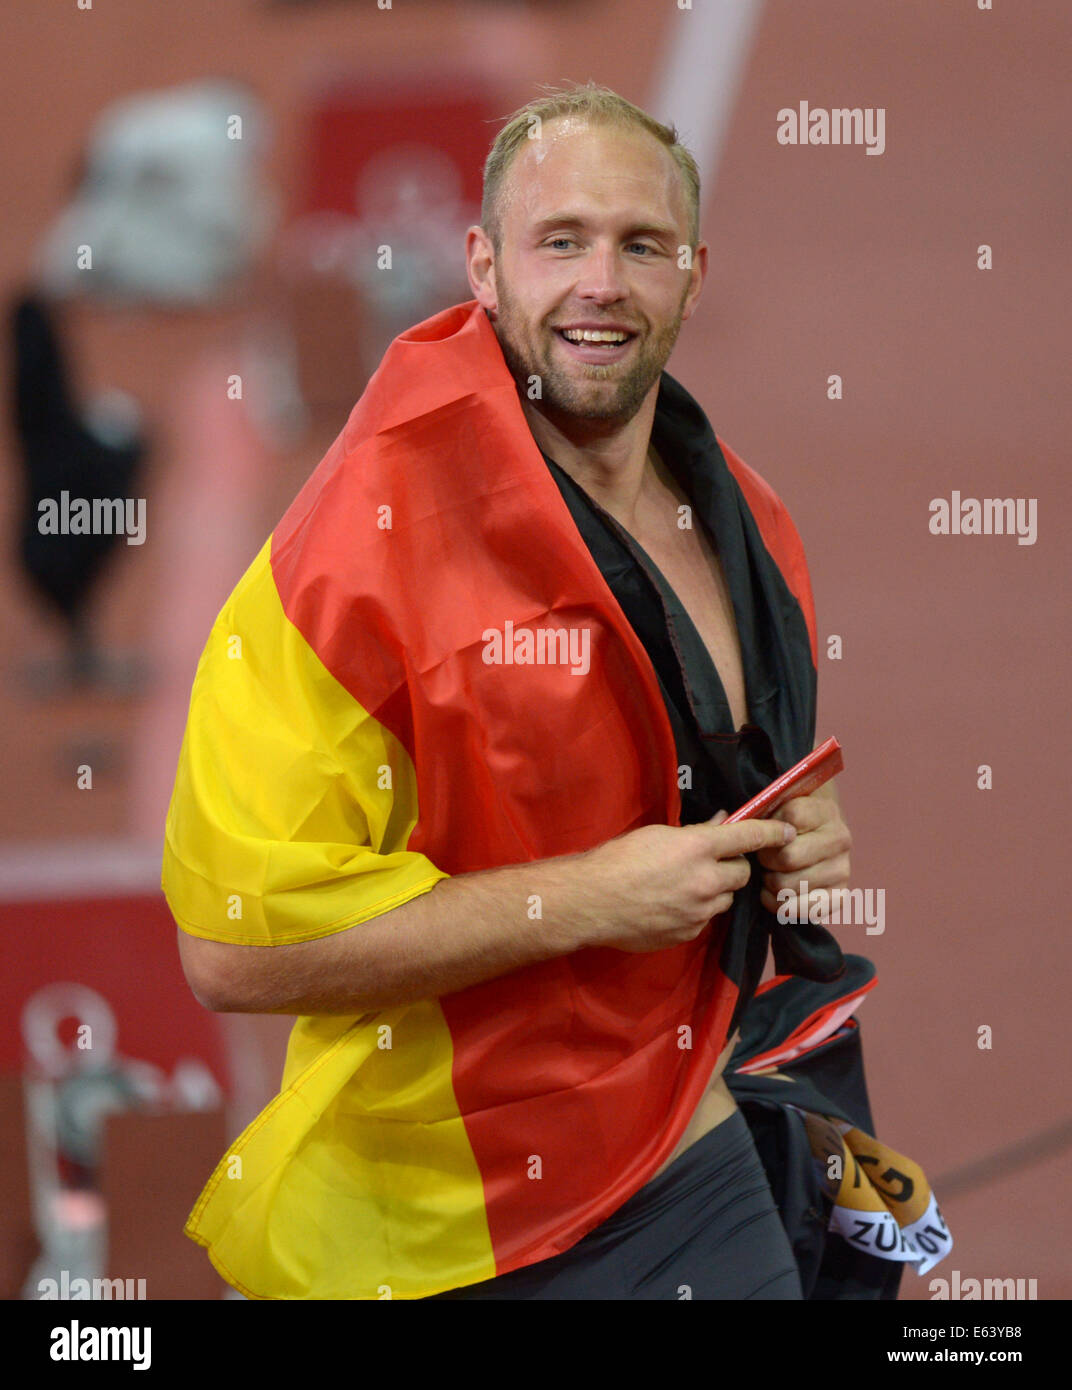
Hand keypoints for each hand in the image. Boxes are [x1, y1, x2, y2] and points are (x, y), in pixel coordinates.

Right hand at [589, 811, 796, 952]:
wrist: (592, 902)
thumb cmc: (617, 859)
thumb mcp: (657, 835)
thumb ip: (694, 833)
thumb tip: (720, 825)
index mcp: (698, 848)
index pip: (747, 837)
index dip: (771, 832)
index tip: (787, 832)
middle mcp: (706, 881)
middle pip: (742, 874)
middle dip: (733, 867)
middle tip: (713, 862)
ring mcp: (699, 912)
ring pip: (725, 900)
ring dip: (716, 891)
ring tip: (689, 886)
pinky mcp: (688, 934)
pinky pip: (704, 919)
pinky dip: (697, 911)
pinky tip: (672, 905)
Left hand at [756, 781, 850, 922]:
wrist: (813, 842)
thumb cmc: (784, 825)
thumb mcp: (775, 809)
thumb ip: (760, 812)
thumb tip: (728, 821)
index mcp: (824, 811)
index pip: (790, 819)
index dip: (767, 829)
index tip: (762, 833)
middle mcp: (840, 839)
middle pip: (788, 857)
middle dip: (765, 861)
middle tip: (760, 860)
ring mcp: (842, 869)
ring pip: (788, 886)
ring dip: (769, 884)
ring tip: (767, 876)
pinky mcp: (838, 897)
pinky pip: (798, 909)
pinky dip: (778, 905)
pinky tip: (774, 894)